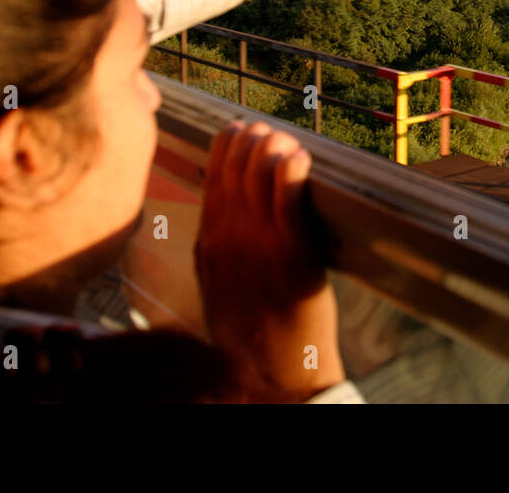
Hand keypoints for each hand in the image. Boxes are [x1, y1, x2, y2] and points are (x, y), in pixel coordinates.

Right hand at [194, 120, 343, 401]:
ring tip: (290, 147)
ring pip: (259, 172)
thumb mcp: (218, 281)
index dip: (231, 142)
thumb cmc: (250, 329)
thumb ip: (221, 240)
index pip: (213, 172)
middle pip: (236, 163)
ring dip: (276, 148)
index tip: (248, 130)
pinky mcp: (290, 257)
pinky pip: (287, 199)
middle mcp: (228, 236)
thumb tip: (230, 200)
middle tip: (273, 136)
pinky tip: (299, 158)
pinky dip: (292, 170)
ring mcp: (258, 244)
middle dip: (256, 138)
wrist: (265, 378)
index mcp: (208, 240)